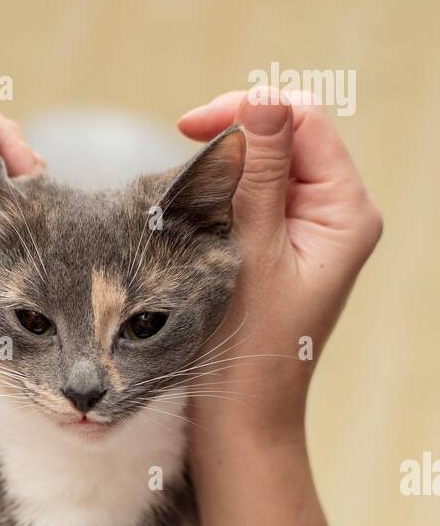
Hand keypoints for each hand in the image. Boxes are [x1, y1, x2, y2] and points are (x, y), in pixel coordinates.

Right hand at [177, 88, 382, 434]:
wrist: (238, 422)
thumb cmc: (247, 351)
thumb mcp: (250, 254)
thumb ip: (258, 176)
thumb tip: (262, 103)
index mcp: (346, 214)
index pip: (304, 122)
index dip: (249, 112)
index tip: (188, 128)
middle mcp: (334, 218)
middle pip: (286, 139)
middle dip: (233, 140)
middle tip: (179, 158)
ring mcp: (306, 236)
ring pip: (263, 170)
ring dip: (221, 172)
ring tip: (182, 197)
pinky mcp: (277, 253)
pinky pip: (250, 203)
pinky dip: (218, 199)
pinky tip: (189, 219)